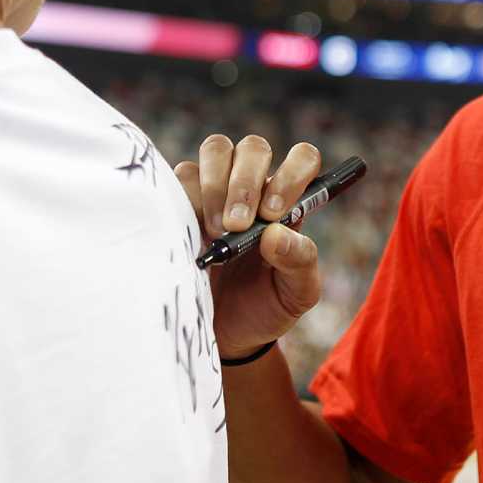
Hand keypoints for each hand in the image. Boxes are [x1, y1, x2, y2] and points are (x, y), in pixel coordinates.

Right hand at [175, 135, 323, 358]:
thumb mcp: (297, 293)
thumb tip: (275, 233)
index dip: (291, 174)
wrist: (223, 334)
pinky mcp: (182, 201)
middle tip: (238, 225)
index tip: (275, 213)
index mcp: (289, 202)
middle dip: (246, 182)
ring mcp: (216, 190)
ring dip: (215, 187)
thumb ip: (299, 261)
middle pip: (253, 148)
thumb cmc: (266, 307)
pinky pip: (180, 176)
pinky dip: (185, 198)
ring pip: (215, 151)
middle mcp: (254, 188)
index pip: (302, 159)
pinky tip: (190, 232)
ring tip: (216, 232)